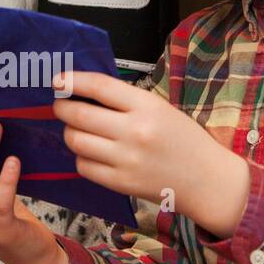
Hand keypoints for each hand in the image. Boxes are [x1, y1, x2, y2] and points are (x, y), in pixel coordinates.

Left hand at [51, 69, 250, 238]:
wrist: (207, 180)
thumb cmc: (184, 139)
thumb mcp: (160, 108)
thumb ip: (126, 100)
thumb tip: (84, 91)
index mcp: (146, 106)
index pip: (99, 86)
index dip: (72, 80)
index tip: (57, 80)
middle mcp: (134, 131)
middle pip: (79, 115)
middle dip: (62, 108)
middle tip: (60, 106)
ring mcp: (126, 160)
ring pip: (76, 141)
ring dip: (70, 133)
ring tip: (77, 130)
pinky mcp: (120, 183)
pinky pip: (84, 167)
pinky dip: (82, 158)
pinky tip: (92, 154)